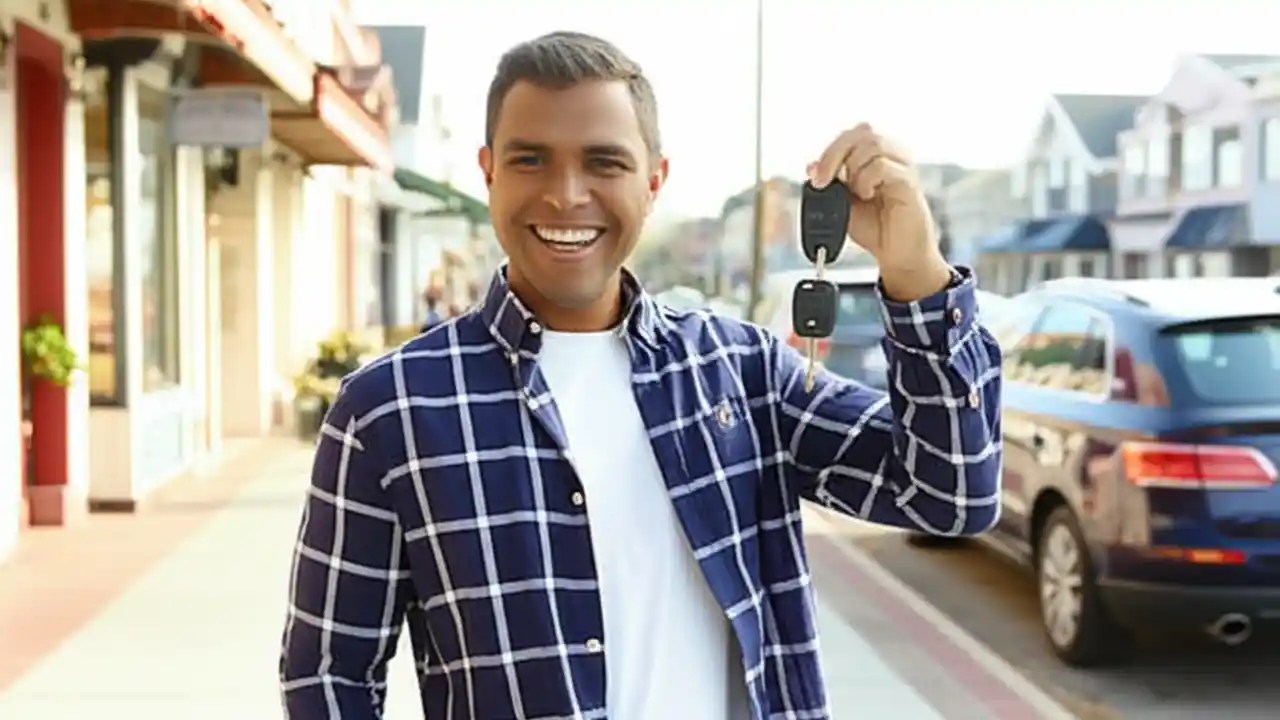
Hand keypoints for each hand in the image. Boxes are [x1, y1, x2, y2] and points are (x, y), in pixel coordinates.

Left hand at [807, 124, 952, 301]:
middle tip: (823, 180)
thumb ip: (829, 185)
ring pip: (873, 143)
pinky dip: (866, 180)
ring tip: (855, 191)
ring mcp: (902, 167)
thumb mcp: (842, 205)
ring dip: (853, 168)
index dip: (831, 149)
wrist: (897, 255)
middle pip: (862, 132)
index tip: (816, 175)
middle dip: (835, 154)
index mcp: (876, 157)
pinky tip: (867, 195)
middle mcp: (892, 156)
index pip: (852, 134)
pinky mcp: (908, 182)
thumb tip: (811, 166)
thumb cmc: (875, 228)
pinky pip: (882, 166)